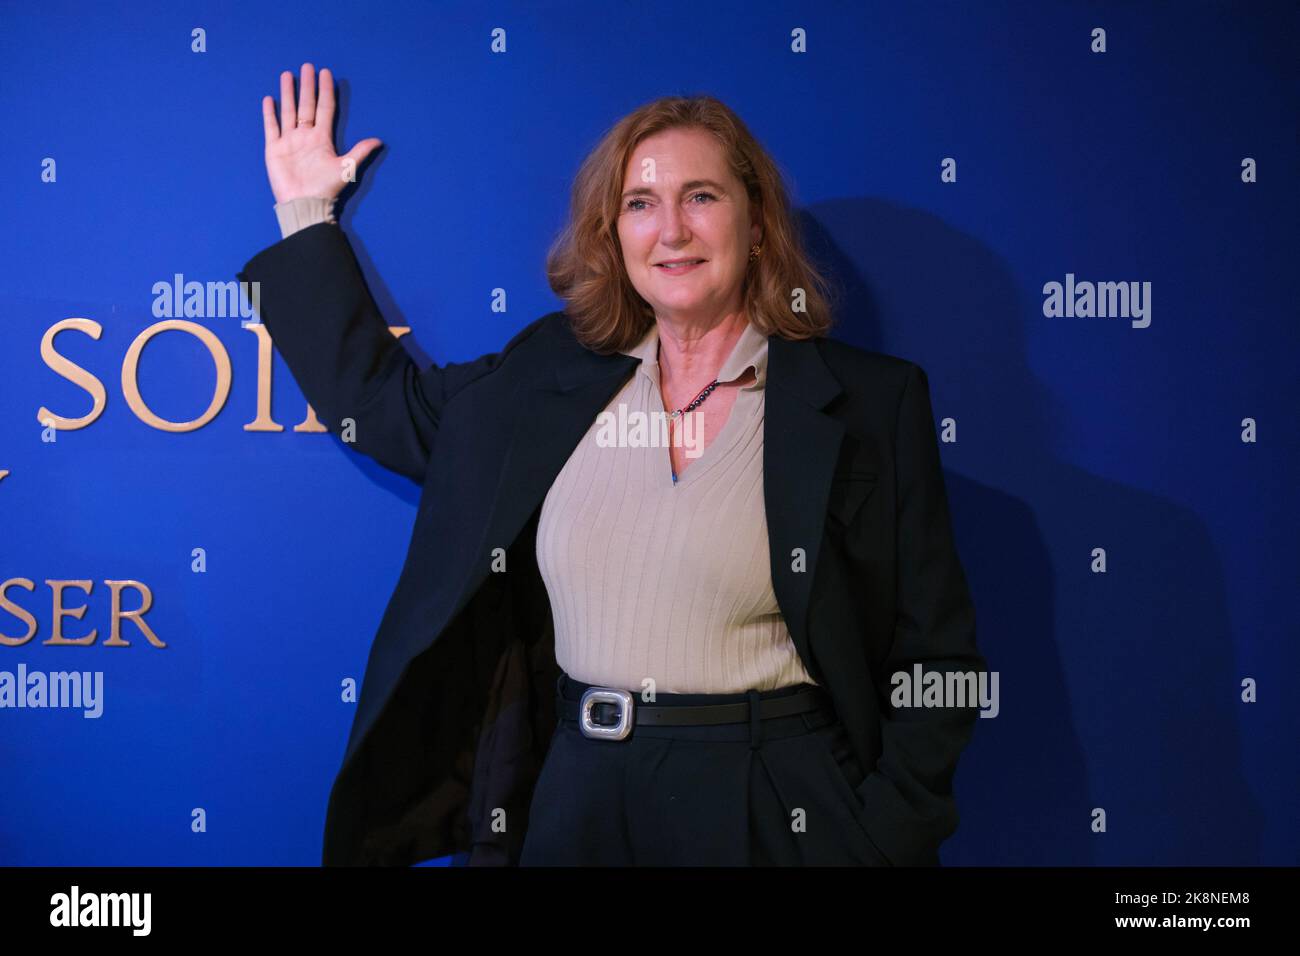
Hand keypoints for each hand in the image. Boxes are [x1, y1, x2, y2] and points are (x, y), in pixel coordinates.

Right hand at [261, 62, 381, 204]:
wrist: (304, 204)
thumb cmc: (325, 188)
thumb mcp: (346, 168)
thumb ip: (360, 152)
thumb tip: (379, 140)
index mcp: (322, 138)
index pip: (324, 108)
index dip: (326, 91)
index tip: (326, 73)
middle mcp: (305, 136)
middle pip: (306, 105)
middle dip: (307, 86)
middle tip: (307, 66)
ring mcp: (289, 141)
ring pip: (288, 111)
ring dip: (288, 93)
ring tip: (287, 75)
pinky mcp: (274, 149)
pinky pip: (271, 127)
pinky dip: (270, 114)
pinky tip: (270, 99)